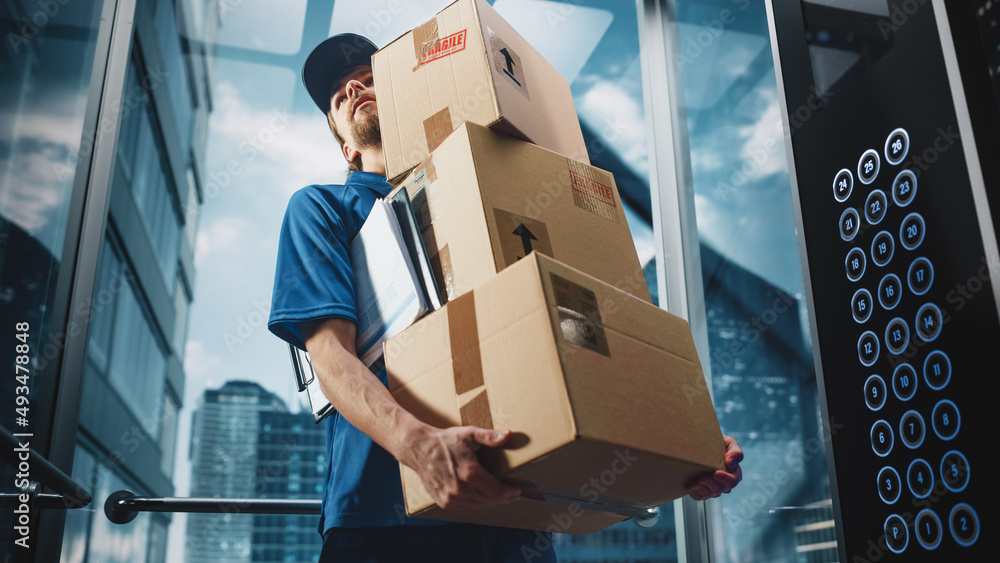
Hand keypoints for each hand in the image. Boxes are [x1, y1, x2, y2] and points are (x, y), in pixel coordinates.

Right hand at [403, 426, 521, 510]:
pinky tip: (482, 497)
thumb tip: (508, 435)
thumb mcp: (468, 434)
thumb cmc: (444, 440)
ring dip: (490, 502)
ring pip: (478, 505)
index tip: (518, 490)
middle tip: (512, 494)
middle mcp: (460, 489)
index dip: (510, 493)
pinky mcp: (444, 502)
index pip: (497, 491)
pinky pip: (466, 507)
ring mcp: (451, 498)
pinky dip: (476, 503)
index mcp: (469, 473)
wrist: (418, 448)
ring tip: (500, 496)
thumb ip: (489, 436)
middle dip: (503, 498)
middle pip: (489, 500)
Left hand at [686, 434, 742, 500]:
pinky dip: (695, 493)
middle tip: (701, 477)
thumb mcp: (728, 442)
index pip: (733, 481)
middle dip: (711, 484)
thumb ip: (735, 452)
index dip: (725, 479)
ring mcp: (714, 488)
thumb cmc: (717, 442)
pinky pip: (700, 497)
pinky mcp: (703, 491)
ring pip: (710, 494)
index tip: (715, 473)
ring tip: (693, 481)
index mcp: (734, 472)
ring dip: (701, 489)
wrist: (701, 443)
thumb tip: (731, 464)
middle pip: (721, 489)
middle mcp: (725, 483)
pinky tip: (690, 485)